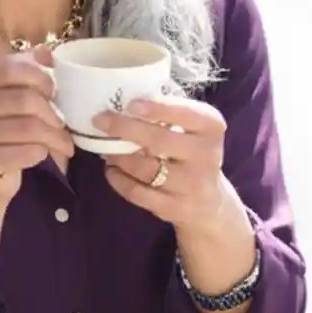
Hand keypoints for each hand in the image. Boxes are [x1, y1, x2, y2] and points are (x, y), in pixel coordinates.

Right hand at [0, 46, 74, 210]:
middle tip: (63, 125)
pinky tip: (42, 155)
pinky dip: (41, 153)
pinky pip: (23, 152)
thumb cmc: (3, 137)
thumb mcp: (14, 100)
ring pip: (27, 127)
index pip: (11, 68)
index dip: (41, 77)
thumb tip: (46, 51)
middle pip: (23, 99)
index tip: (55, 93)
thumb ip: (28, 74)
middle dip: (52, 113)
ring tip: (64, 145)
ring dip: (53, 137)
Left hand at [93, 97, 229, 231]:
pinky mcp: (176, 208)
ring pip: (145, 168)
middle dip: (125, 129)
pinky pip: (138, 193)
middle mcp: (207, 156)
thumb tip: (124, 104)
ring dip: (119, 156)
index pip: (185, 113)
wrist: (209, 202)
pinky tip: (111, 170)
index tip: (131, 104)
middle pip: (160, 140)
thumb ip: (168, 114)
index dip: (157, 108)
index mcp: (211, 128)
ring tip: (106, 148)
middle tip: (100, 120)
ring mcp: (192, 185)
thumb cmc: (191, 153)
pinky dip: (119, 179)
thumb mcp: (192, 130)